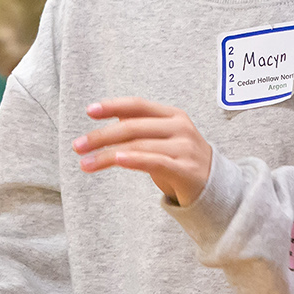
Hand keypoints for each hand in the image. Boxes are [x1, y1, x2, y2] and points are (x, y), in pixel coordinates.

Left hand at [73, 98, 212, 207]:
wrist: (216, 188)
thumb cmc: (181, 160)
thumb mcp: (161, 139)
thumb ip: (140, 127)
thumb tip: (108, 118)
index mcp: (172, 115)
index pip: (138, 105)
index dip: (112, 106)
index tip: (89, 111)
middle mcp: (180, 128)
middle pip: (133, 127)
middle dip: (101, 136)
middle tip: (78, 145)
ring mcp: (185, 148)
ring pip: (138, 146)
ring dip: (107, 155)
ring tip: (85, 163)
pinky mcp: (186, 170)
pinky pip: (155, 162)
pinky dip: (134, 159)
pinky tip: (117, 160)